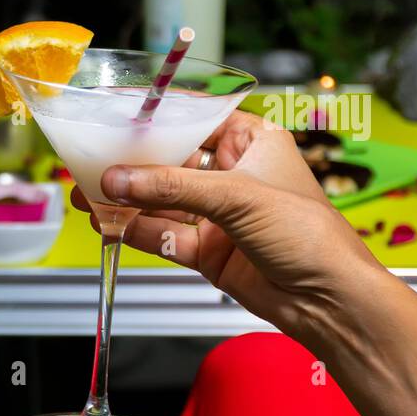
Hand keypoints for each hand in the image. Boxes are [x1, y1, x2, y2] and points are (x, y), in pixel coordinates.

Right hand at [72, 110, 384, 339]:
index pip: (195, 118)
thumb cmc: (309, 234)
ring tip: (88, 195)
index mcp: (252, 143)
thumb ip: (171, 187)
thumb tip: (119, 179)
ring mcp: (218, 216)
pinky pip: (163, 235)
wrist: (328, 300)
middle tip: (91, 161)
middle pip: (170, 162)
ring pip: (161, 202)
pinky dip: (136, 231)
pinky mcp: (207, 251)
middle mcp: (232, 175)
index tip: (116, 115)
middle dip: (131, 164)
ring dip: (126, 201)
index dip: (157, 118)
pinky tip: (109, 224)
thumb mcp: (237, 196)